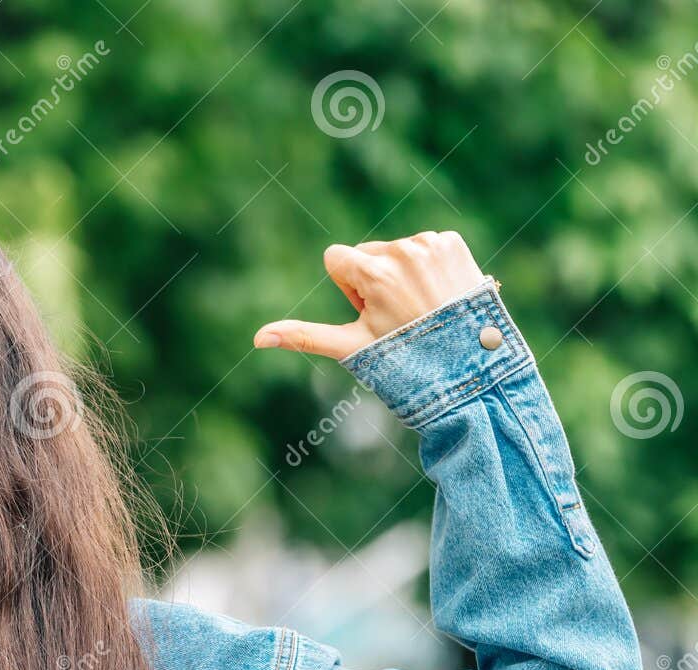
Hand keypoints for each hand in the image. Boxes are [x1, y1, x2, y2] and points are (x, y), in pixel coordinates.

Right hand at [253, 231, 484, 359]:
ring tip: (423, 308)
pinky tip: (440, 294)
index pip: (336, 258)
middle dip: (375, 280)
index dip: (348, 289)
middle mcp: (403, 250)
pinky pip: (425, 246)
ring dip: (402, 274)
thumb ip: (303, 336)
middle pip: (366, 254)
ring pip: (396, 250)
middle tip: (400, 316)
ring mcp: (431, 244)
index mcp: (373, 271)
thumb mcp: (351, 347)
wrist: (469, 368)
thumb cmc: (404, 361)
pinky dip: (429, 267)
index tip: (371, 312)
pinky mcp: (453, 244)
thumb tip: (257, 338)